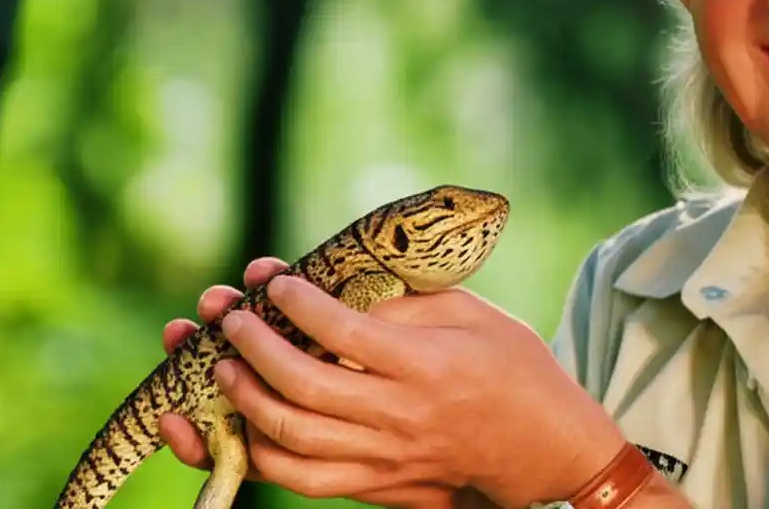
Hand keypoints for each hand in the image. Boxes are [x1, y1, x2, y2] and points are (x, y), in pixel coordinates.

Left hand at [185, 259, 629, 507]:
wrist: (545, 449)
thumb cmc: (516, 370)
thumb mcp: (476, 316)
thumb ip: (409, 303)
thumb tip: (339, 290)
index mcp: (427, 365)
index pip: (343, 332)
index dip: (298, 303)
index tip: (275, 281)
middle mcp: (400, 416)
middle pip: (303, 386)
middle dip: (253, 347)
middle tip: (231, 318)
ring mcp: (385, 458)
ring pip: (292, 440)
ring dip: (244, 401)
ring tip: (223, 367)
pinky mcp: (377, 487)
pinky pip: (303, 480)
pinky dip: (261, 453)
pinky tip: (243, 423)